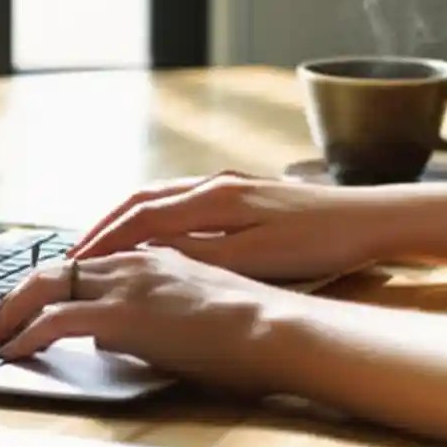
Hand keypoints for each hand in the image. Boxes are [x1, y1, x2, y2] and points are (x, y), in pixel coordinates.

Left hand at [0, 249, 305, 390]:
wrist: (276, 327)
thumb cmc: (254, 326)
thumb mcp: (200, 305)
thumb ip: (162, 307)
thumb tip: (133, 330)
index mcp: (152, 257)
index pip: (83, 264)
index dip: (48, 285)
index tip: (26, 305)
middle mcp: (132, 262)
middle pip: (53, 269)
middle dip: (12, 297)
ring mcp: (126, 283)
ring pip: (44, 286)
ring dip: (6, 314)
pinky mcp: (123, 313)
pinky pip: (55, 320)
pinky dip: (23, 335)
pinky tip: (11, 352)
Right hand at [68, 172, 392, 280]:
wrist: (370, 218)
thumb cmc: (319, 244)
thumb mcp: (256, 259)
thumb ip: (200, 254)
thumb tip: (148, 253)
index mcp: (215, 200)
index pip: (141, 218)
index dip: (104, 241)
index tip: (75, 262)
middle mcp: (216, 184)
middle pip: (143, 199)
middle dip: (106, 225)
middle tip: (76, 252)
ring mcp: (232, 185)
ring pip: (163, 195)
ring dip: (128, 217)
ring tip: (104, 242)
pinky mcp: (246, 193)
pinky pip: (184, 199)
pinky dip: (156, 216)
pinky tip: (158, 233)